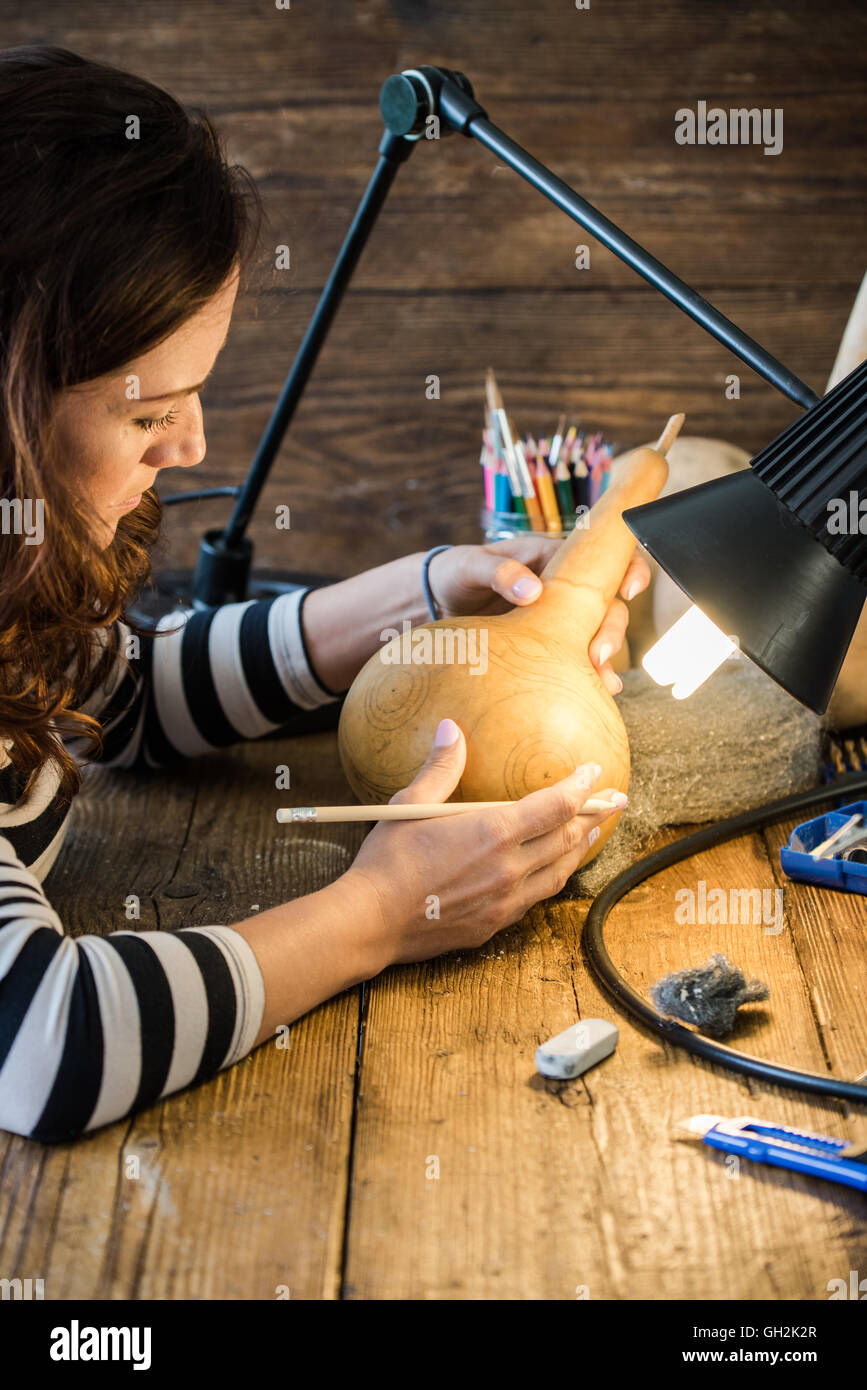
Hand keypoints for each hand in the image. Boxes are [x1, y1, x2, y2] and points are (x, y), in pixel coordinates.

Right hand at [345, 718, 626, 970]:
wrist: (371, 922)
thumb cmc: (388, 861)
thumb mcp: (410, 804)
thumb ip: (440, 767)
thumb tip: (450, 729)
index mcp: (493, 833)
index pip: (557, 806)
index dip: (581, 786)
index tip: (594, 772)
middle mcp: (510, 868)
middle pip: (568, 838)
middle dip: (594, 816)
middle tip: (612, 801)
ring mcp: (506, 900)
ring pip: (559, 871)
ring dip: (579, 848)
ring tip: (591, 833)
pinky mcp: (496, 924)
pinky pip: (537, 897)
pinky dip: (553, 876)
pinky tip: (552, 869)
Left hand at [427, 539, 650, 694]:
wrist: (432, 604)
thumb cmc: (455, 573)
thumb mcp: (470, 565)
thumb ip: (500, 572)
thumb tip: (534, 590)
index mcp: (551, 560)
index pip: (602, 560)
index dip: (627, 570)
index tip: (628, 590)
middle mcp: (562, 592)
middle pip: (607, 606)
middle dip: (611, 630)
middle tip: (598, 654)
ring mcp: (556, 622)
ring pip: (595, 638)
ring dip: (604, 661)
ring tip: (604, 684)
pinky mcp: (545, 649)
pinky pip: (572, 662)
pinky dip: (584, 678)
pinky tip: (591, 694)